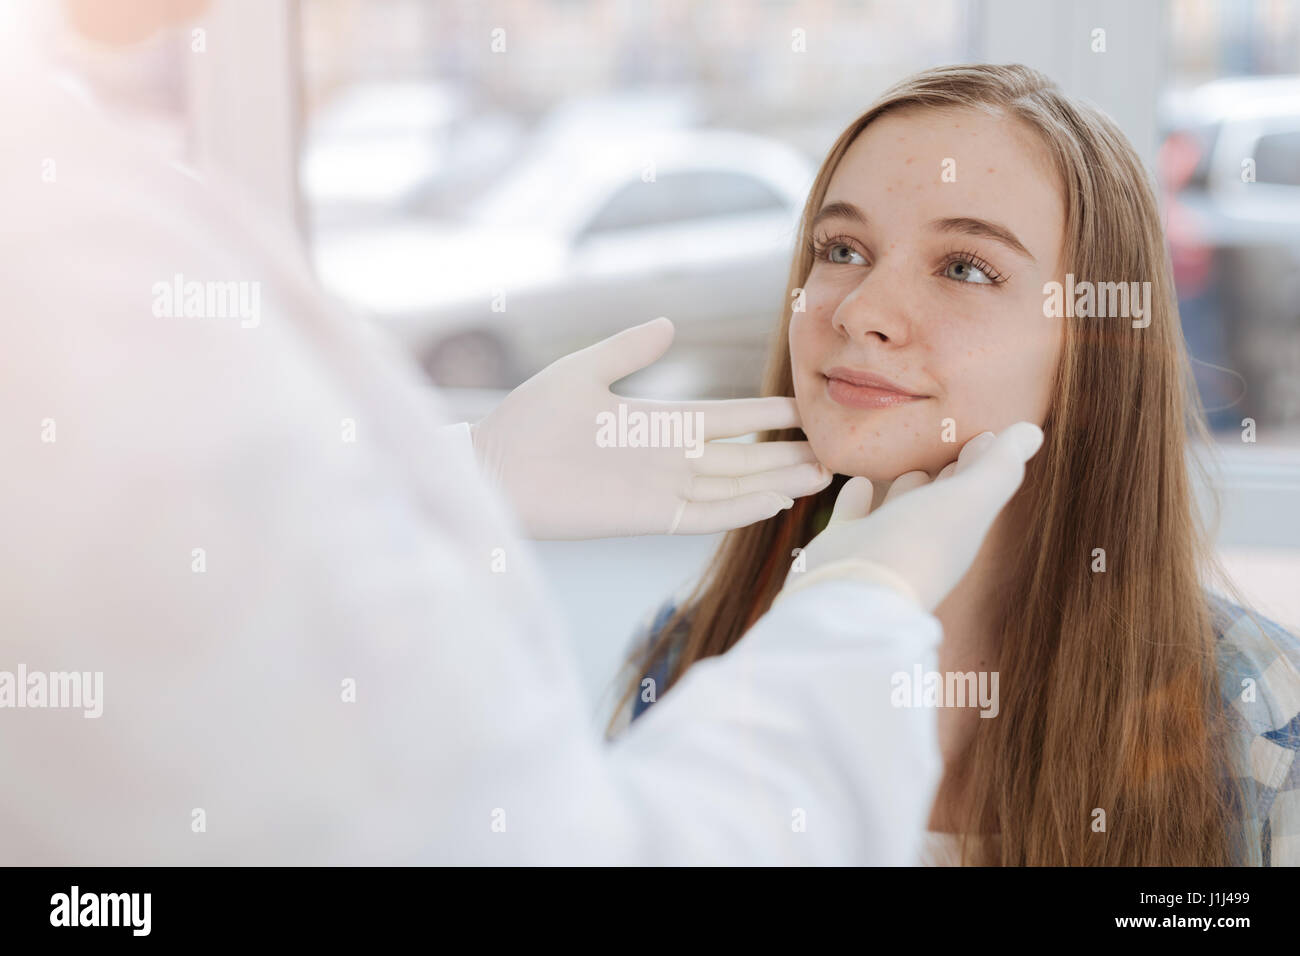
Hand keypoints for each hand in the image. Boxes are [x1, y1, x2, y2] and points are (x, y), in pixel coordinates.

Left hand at [471, 318, 832, 538]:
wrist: (491, 469)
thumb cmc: (527, 419)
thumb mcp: (582, 371)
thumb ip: (628, 350)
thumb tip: (669, 323)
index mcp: (656, 421)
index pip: (725, 418)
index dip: (763, 415)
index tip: (802, 406)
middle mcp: (666, 457)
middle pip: (741, 457)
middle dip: (785, 455)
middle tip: (832, 451)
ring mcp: (660, 488)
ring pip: (733, 486)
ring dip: (775, 482)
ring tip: (819, 476)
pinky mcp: (646, 516)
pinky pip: (703, 514)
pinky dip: (738, 509)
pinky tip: (773, 502)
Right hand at [782, 424, 1044, 609]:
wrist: (853, 592)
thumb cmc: (917, 543)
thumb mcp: (968, 500)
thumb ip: (999, 466)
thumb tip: (1034, 430)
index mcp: (959, 530)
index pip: (977, 488)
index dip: (983, 460)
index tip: (987, 433)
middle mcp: (923, 538)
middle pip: (941, 497)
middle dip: (948, 471)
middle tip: (949, 441)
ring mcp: (883, 543)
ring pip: (899, 505)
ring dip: (906, 484)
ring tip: (908, 462)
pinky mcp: (843, 546)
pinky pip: (854, 516)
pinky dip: (859, 497)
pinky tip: (860, 482)